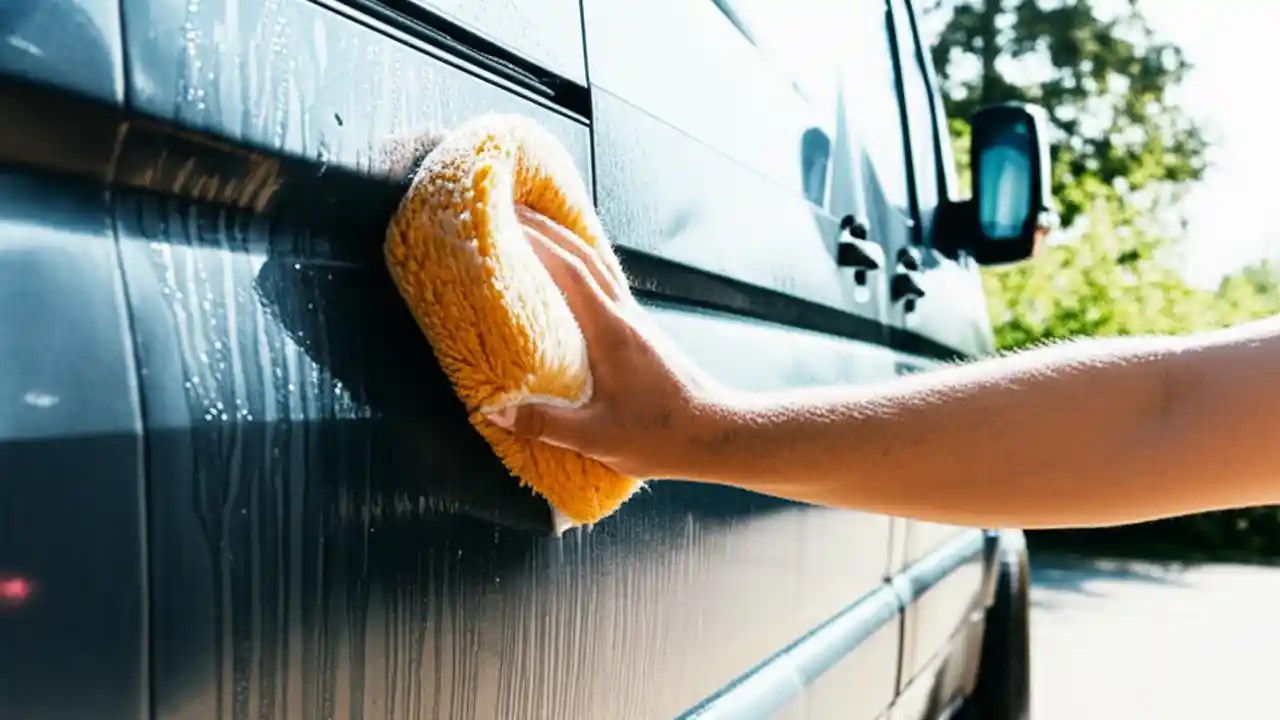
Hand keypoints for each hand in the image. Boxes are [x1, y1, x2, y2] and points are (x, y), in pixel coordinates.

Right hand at [484, 207, 727, 478]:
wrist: (716, 434)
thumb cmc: (663, 436)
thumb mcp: (598, 438)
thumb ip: (545, 424)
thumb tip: (493, 411)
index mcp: (612, 331)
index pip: (570, 271)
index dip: (535, 242)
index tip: (502, 222)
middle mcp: (625, 316)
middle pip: (584, 255)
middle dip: (545, 227)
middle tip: (509, 208)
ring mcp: (636, 321)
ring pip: (598, 265)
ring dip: (565, 241)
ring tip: (533, 228)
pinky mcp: (641, 332)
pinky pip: (605, 284)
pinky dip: (581, 266)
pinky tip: (568, 273)